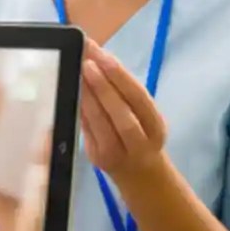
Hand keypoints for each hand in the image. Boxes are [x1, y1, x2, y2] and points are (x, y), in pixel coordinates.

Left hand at [79, 39, 167, 181]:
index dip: (120, 76)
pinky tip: (74, 92)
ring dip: (88, 97)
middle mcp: (140, 143)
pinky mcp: (97, 158)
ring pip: (101, 124)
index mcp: (156, 127)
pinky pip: (87, 130)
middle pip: (122, 114)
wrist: (141, 175)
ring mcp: (117, 154)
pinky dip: (81, 109)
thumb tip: (96, 58)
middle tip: (86, 61)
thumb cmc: (140, 135)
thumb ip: (126, 94)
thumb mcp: (144, 117)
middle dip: (103, 86)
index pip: (139, 98)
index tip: (102, 55)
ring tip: (77, 74)